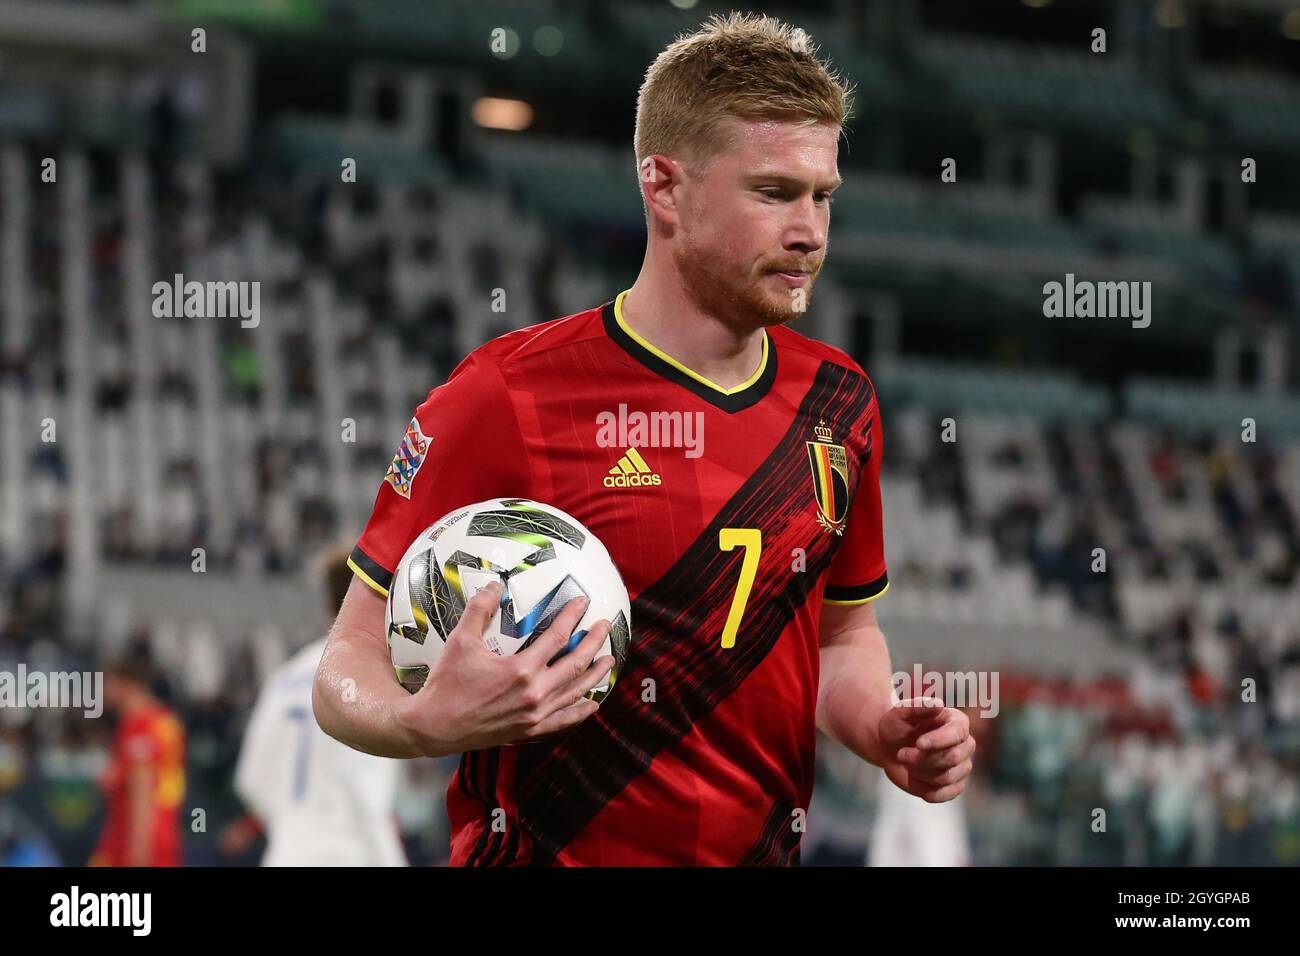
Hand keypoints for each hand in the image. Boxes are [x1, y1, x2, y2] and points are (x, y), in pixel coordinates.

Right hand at [394, 581, 613, 756]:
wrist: (434, 726)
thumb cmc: (447, 683)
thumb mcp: (460, 641)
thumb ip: (479, 610)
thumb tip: (494, 585)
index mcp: (521, 670)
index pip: (557, 637)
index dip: (572, 616)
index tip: (583, 603)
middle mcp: (534, 694)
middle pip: (576, 664)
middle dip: (594, 642)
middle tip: (605, 627)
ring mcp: (535, 716)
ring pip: (575, 692)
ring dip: (595, 675)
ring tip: (608, 660)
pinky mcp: (529, 731)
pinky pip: (563, 721)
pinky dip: (580, 711)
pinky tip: (592, 704)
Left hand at [877, 697, 974, 802]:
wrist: (890, 747)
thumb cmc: (897, 726)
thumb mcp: (899, 713)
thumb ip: (917, 706)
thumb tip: (938, 704)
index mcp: (956, 722)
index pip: (958, 733)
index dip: (939, 740)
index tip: (918, 743)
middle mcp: (965, 744)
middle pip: (953, 757)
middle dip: (922, 759)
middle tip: (901, 754)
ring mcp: (962, 766)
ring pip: (947, 777)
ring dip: (920, 772)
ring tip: (906, 762)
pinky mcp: (954, 784)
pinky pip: (949, 794)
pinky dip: (930, 792)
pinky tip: (918, 783)